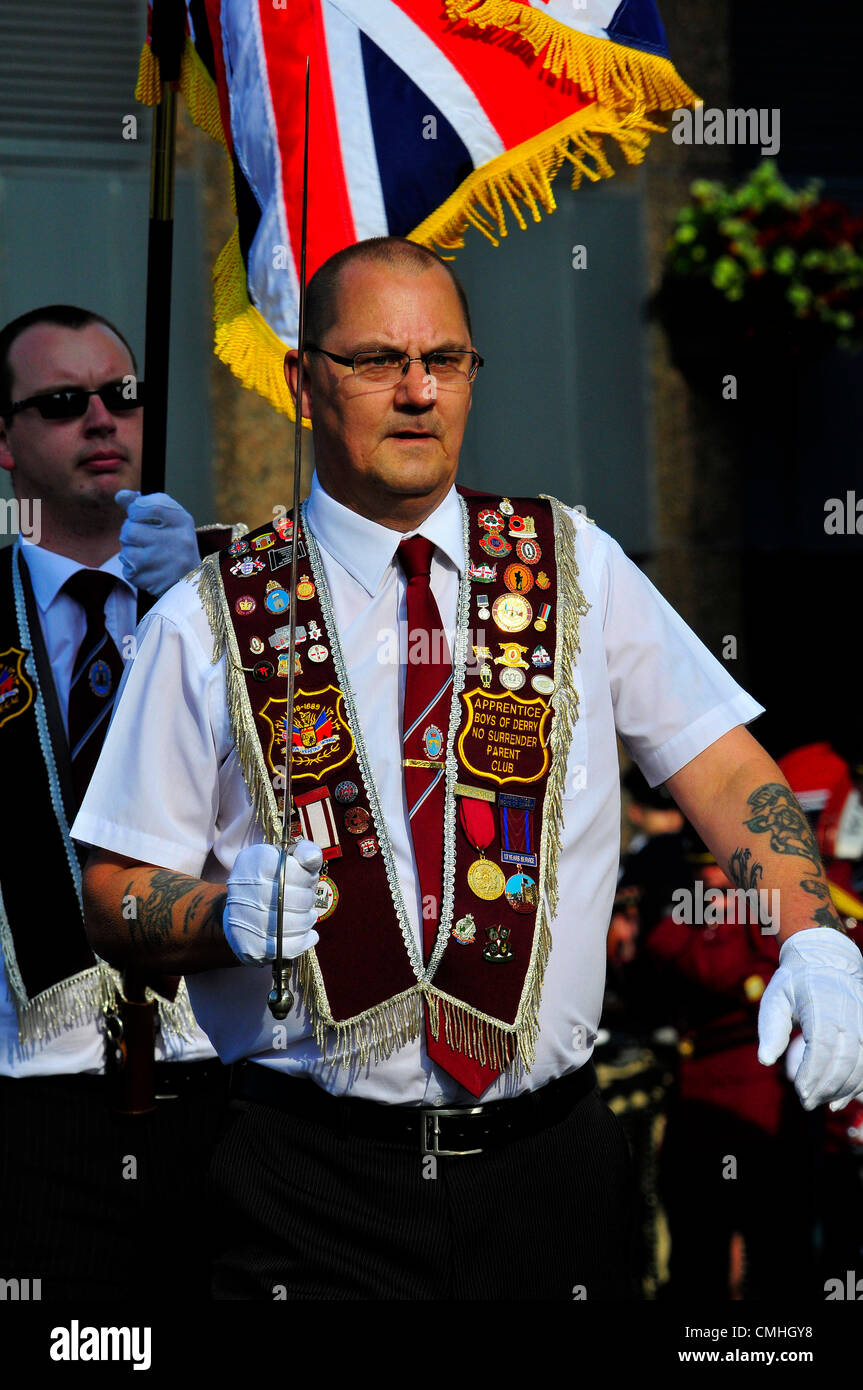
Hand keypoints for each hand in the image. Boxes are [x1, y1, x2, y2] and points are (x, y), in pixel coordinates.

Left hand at [115, 490, 200, 596]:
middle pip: (130, 530)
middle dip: (129, 532)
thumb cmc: (176, 542)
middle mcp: (177, 542)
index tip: (135, 513)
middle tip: (142, 537)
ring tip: (147, 554)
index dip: (135, 509)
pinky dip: (132, 568)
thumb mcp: (169, 518)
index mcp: (182, 521)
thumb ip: (144, 504)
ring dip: (129, 551)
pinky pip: (127, 570)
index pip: (151, 507)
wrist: (191, 579)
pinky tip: (148, 568)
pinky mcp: (153, 581)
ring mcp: (164, 563)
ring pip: (125, 551)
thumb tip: (120, 496)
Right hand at [223, 840, 322, 966]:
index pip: (291, 870)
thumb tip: (312, 856)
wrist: (240, 909)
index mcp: (252, 862)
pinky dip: (304, 940)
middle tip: (307, 899)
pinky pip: (287, 947)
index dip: (306, 878)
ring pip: (292, 924)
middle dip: (308, 899)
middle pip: (293, 898)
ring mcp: (243, 919)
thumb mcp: (287, 859)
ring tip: (307, 915)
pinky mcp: (250, 946)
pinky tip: (310, 934)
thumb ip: (305, 852)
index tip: (306, 880)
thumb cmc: (272, 879)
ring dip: (307, 919)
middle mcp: (242, 889)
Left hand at [758, 926, 862, 1110]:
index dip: (813, 1072)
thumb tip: (765, 1060)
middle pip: (846, 1058)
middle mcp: (850, 1012)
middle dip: (827, 1086)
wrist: (826, 962)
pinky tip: (841, 1099)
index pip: (823, 1043)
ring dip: (844, 1089)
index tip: (800, 1092)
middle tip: (807, 1102)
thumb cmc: (795, 984)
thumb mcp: (775, 997)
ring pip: (862, 1063)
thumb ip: (771, 1029)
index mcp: (822, 1002)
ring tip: (821, 1102)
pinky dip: (859, 1084)